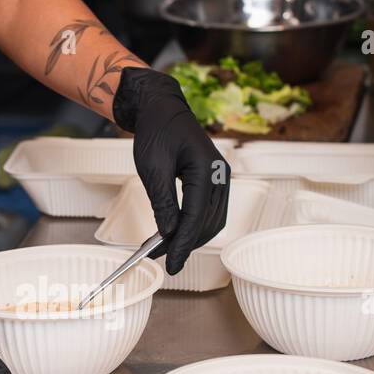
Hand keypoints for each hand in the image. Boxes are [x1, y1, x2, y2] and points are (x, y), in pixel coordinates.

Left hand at [114, 67, 230, 273]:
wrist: (162, 108)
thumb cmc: (156, 131)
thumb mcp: (152, 167)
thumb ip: (162, 202)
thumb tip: (168, 234)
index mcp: (206, 168)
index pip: (196, 216)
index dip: (183, 244)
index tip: (171, 264)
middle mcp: (220, 174)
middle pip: (208, 222)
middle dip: (186, 244)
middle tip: (163, 260)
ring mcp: (220, 177)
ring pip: (212, 220)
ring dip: (191, 237)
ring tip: (167, 250)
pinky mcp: (215, 181)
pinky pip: (210, 211)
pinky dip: (195, 226)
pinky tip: (177, 234)